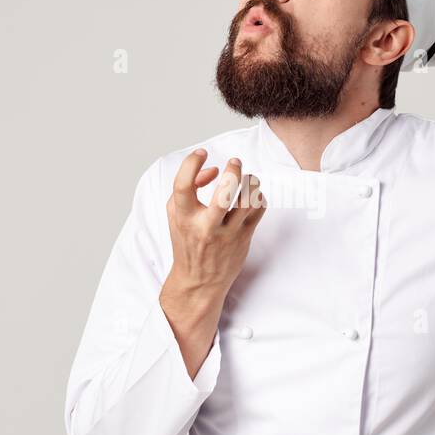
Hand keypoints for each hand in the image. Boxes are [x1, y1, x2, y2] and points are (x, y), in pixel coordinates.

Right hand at [159, 149, 267, 377]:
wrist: (199, 281)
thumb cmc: (187, 241)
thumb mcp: (176, 214)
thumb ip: (189, 187)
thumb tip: (213, 171)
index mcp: (184, 217)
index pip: (183, 184)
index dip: (192, 163)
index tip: (202, 153)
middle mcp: (206, 225)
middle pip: (226, 193)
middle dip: (234, 171)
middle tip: (234, 162)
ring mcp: (228, 233)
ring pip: (248, 200)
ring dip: (251, 183)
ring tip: (248, 179)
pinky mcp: (244, 238)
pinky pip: (259, 210)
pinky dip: (259, 198)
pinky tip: (252, 198)